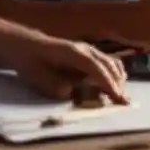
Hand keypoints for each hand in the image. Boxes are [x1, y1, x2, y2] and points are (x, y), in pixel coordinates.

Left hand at [7, 35, 128, 103]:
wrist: (26, 46)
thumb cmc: (31, 63)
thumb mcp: (39, 78)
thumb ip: (57, 87)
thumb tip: (72, 93)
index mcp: (73, 53)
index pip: (97, 68)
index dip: (108, 83)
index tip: (117, 98)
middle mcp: (85, 49)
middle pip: (109, 65)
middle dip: (117, 84)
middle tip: (123, 103)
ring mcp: (88, 50)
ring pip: (112, 63)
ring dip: (118, 79)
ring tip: (119, 97)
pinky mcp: (89, 54)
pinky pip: (108, 63)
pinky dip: (114, 75)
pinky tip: (113, 87)